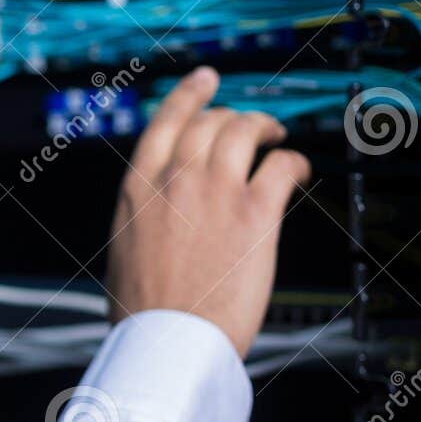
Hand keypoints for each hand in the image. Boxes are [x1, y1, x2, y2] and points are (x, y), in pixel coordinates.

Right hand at [105, 66, 311, 357]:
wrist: (167, 341)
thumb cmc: (141, 311)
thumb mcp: (122, 249)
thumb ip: (141, 217)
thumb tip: (153, 212)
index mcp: (136, 189)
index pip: (165, 122)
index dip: (190, 94)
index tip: (206, 79)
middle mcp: (175, 180)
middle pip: (210, 121)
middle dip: (232, 115)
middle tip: (250, 125)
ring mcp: (216, 193)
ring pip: (245, 131)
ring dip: (264, 128)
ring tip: (275, 138)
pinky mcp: (255, 214)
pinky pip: (282, 165)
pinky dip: (294, 161)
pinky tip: (298, 171)